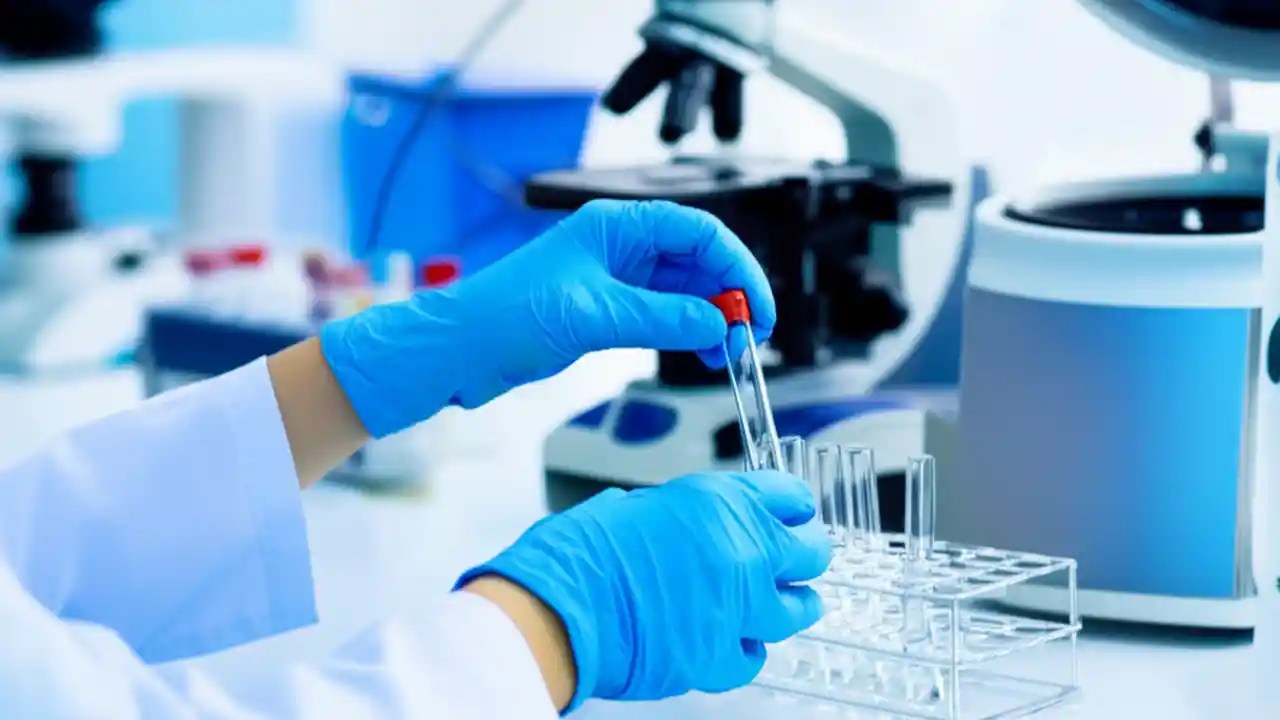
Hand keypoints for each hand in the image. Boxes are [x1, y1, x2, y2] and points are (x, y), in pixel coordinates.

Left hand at [320, 199, 773, 436]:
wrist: (459, 349)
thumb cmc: (507, 315)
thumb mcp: (594, 316)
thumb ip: (662, 318)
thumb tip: (717, 324)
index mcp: (618, 226)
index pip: (701, 232)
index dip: (738, 267)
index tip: (757, 307)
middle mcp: (621, 244)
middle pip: (698, 259)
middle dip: (729, 294)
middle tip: (750, 336)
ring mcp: (616, 276)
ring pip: (685, 289)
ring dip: (711, 316)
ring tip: (726, 351)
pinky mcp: (608, 307)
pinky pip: (664, 312)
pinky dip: (687, 330)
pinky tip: (699, 351)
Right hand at [456, 471, 831, 709]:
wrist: (557, 609)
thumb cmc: (578, 554)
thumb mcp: (636, 506)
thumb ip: (681, 516)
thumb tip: (688, 526)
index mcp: (719, 502)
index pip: (789, 496)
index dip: (793, 506)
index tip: (795, 513)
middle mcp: (740, 551)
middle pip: (810, 552)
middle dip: (803, 554)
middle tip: (796, 561)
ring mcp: (737, 609)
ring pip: (796, 610)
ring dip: (788, 606)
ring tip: (780, 606)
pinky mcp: (720, 658)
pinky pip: (753, 656)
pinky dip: (746, 649)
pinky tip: (733, 642)